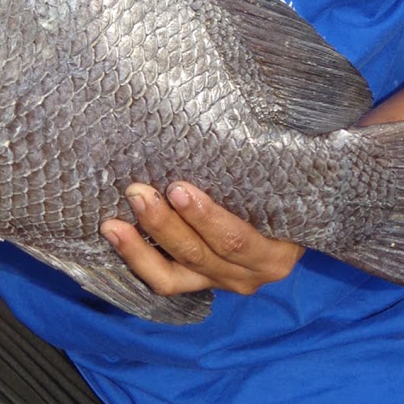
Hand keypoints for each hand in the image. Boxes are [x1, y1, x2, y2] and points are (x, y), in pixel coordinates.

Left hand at [101, 181, 302, 296]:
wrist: (290, 218)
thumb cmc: (282, 187)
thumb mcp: (284, 178)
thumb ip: (265, 162)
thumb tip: (248, 120)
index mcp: (277, 250)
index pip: (237, 239)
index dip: (206, 218)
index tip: (178, 188)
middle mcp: (251, 273)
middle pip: (201, 253)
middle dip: (165, 224)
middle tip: (137, 192)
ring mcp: (222, 281)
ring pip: (174, 274)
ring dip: (141, 247)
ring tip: (113, 223)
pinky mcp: (197, 283)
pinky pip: (163, 280)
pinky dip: (137, 260)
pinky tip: (114, 234)